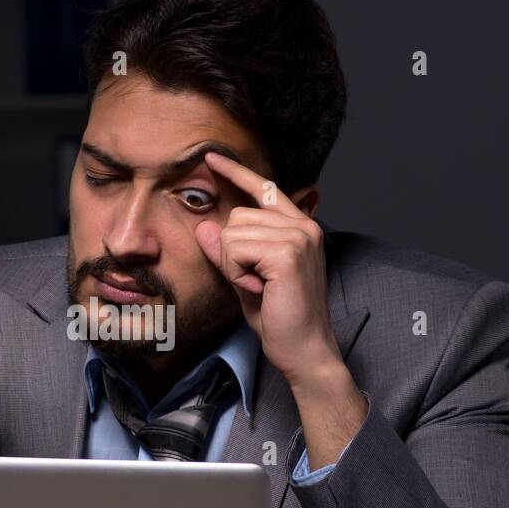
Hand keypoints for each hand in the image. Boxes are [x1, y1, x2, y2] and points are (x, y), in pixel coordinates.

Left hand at [194, 152, 339, 386]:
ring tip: (260, 287)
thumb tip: (205, 225)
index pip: (264, 189)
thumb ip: (227, 251)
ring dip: (235, 265)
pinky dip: (237, 273)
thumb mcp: (245, 278)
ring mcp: (298, 236)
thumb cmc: (279, 318)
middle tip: (256, 283)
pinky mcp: (287, 252)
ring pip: (232, 233)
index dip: (236, 173)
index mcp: (300, 227)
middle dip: (232, 253)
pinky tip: (259, 289)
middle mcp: (303, 225)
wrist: (303, 350)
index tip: (210, 157)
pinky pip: (235, 249)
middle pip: (237, 216)